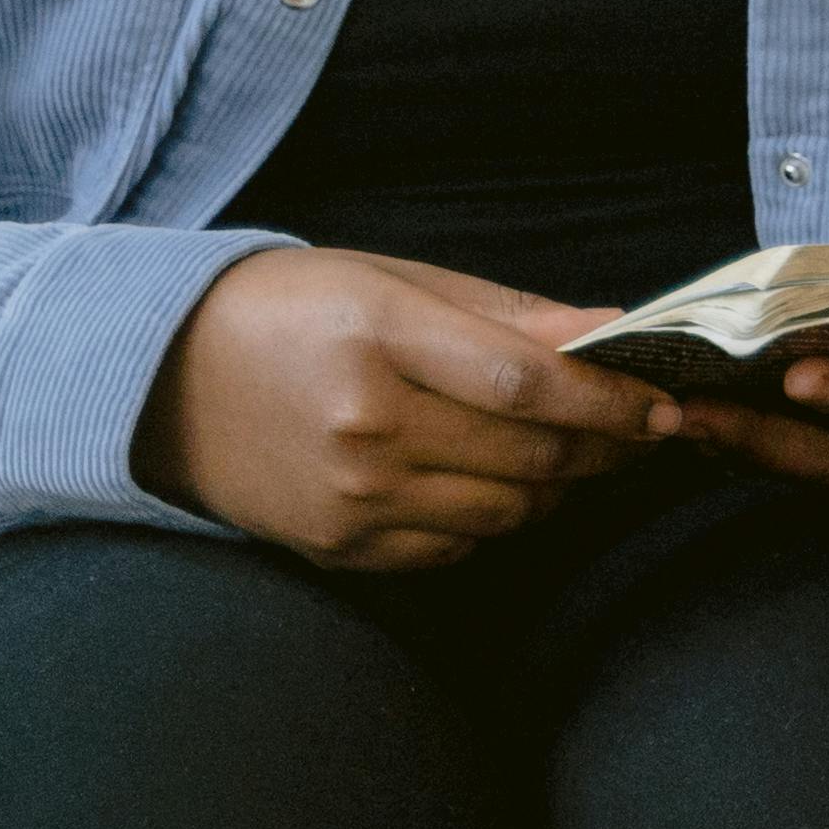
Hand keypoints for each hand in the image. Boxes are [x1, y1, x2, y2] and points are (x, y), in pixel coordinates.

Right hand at [138, 246, 674, 572]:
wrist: (162, 379)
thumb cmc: (291, 311)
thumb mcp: (394, 281)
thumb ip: (508, 315)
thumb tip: (610, 331)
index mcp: (382, 341)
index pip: (528, 384)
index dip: (611, 400)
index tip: (666, 403)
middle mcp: (366, 428)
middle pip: (530, 454)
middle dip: (607, 446)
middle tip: (645, 428)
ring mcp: (349, 497)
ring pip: (506, 510)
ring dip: (560, 486)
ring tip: (579, 452)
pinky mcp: (336, 546)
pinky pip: (454, 546)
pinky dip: (497, 518)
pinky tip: (503, 481)